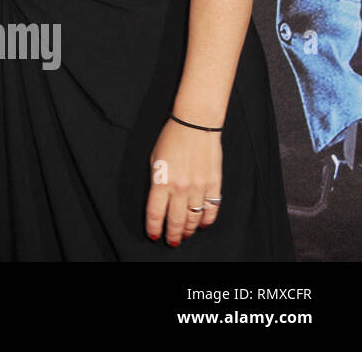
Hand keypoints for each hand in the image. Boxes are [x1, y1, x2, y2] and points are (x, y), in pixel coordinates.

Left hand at [146, 119, 222, 245]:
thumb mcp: (154, 159)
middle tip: (171, 242)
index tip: (154, 236)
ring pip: (193, 218)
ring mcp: (199, 188)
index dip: (154, 228)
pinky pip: (211, 210)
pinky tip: (201, 224)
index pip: (155, 213)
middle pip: (175, 220)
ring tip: (184, 235)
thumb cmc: (171, 139)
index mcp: (161, 181)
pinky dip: (206, 220)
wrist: (195, 125)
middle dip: (172, 235)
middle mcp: (180, 188)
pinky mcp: (214, 185)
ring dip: (188, 230)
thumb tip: (158, 200)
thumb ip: (156, 181)